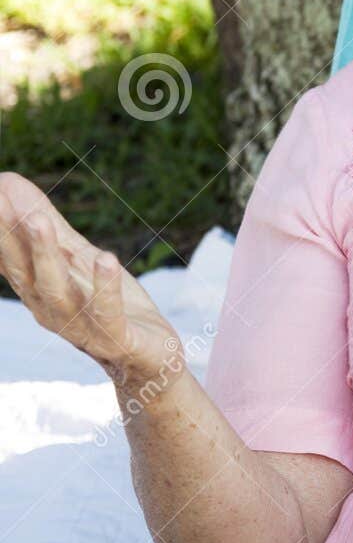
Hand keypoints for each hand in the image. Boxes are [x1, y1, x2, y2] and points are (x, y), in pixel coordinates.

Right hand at [0, 172, 183, 389]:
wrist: (149, 360)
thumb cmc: (108, 306)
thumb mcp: (80, 262)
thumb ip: (51, 228)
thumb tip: (10, 182)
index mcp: (37, 291)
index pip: (9, 256)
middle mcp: (51, 309)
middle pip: (24, 270)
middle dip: (8, 233)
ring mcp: (81, 327)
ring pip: (56, 290)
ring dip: (45, 254)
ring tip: (40, 219)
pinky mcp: (117, 338)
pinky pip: (108, 314)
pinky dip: (105, 287)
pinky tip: (106, 258)